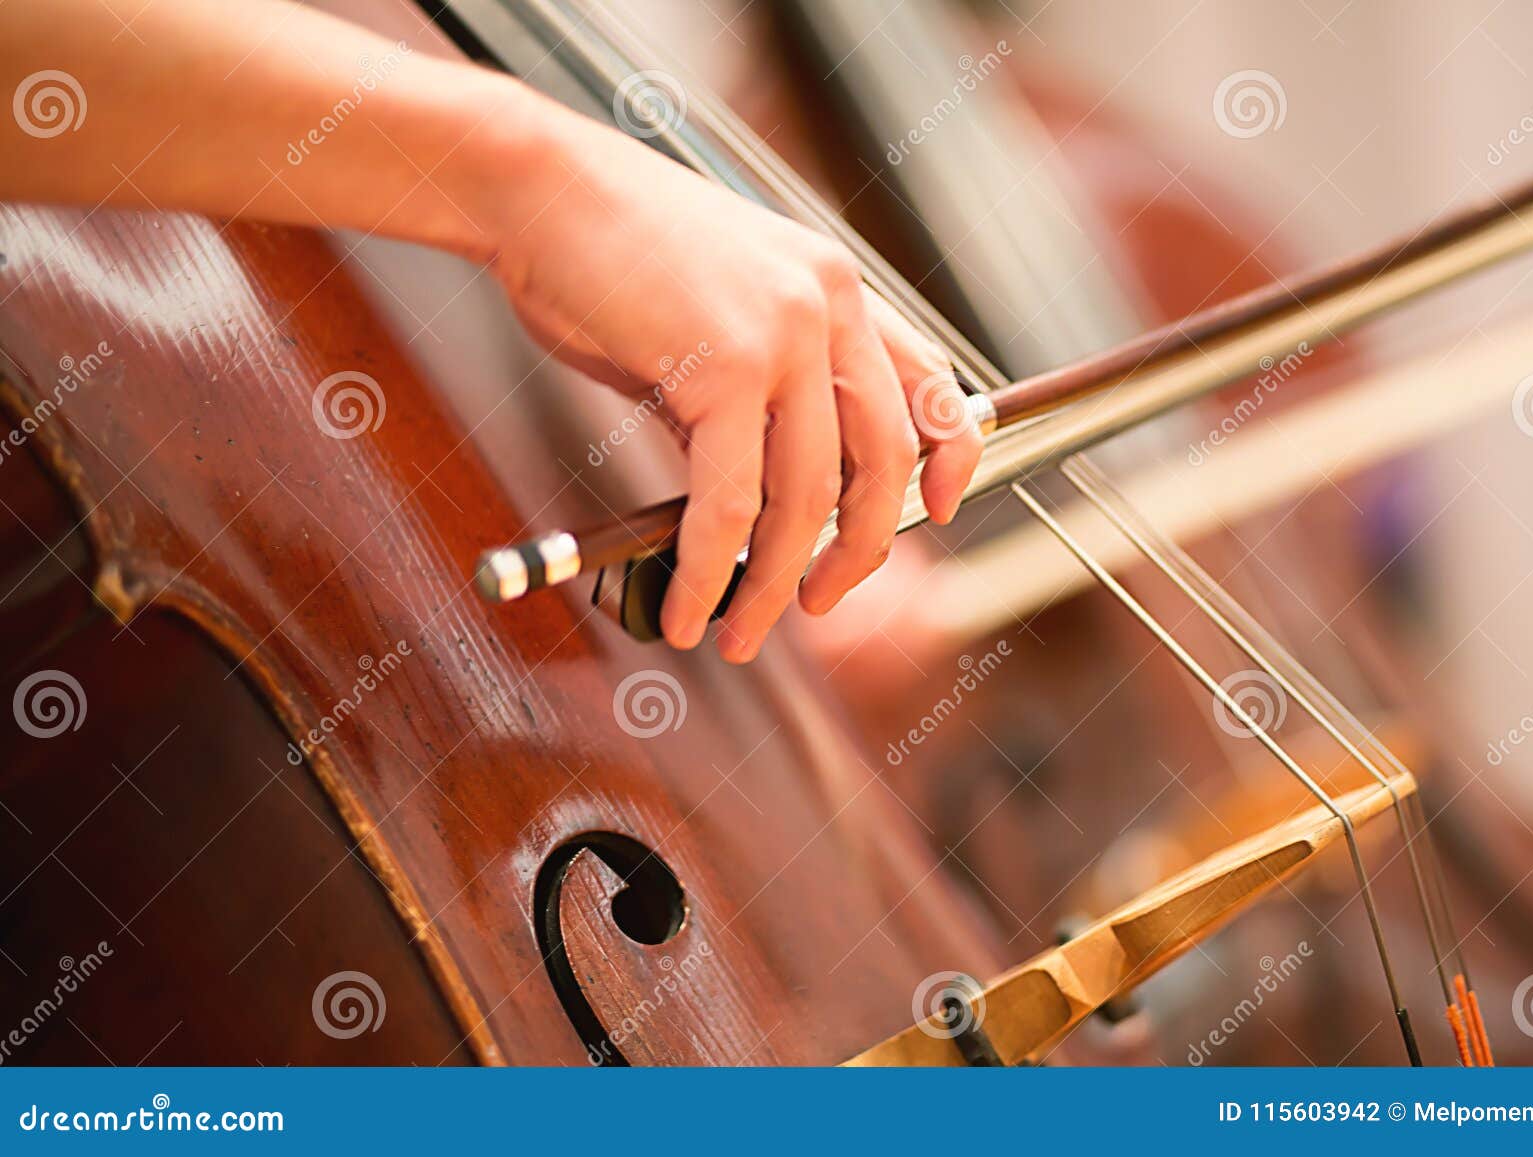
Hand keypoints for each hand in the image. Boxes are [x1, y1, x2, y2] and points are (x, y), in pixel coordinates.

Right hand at [489, 102, 981, 661]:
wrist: (536, 190)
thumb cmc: (607, 253)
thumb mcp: (713, 317)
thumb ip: (751, 396)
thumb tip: (752, 502)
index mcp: (835, 285)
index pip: (930, 380)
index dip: (948, 457)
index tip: (937, 510)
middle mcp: (828, 304)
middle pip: (880, 460)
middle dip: (855, 551)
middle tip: (816, 602)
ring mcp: (783, 333)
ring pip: (804, 497)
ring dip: (771, 584)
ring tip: (741, 633)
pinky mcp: (724, 365)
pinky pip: (728, 502)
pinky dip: (708, 571)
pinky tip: (690, 606)